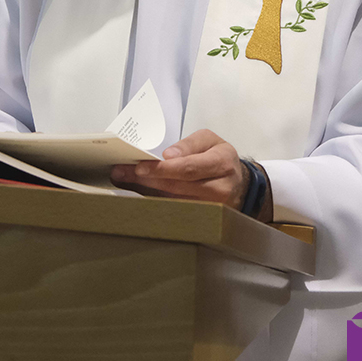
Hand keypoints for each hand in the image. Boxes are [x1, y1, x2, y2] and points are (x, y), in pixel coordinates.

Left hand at [110, 129, 272, 219]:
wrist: (240, 184)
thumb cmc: (221, 159)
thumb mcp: (210, 141)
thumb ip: (189, 144)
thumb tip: (169, 156)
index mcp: (221, 164)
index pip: (188, 168)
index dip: (162, 169)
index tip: (140, 167)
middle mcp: (219, 189)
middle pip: (177, 186)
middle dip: (146, 179)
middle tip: (121, 172)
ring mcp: (212, 208)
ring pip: (173, 201)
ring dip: (145, 191)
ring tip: (124, 180)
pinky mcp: (203, 219)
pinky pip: (176, 209)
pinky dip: (155, 201)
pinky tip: (138, 193)